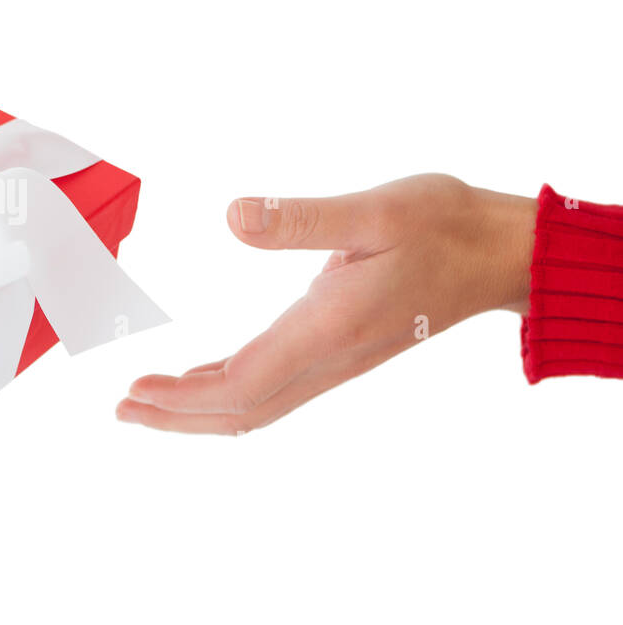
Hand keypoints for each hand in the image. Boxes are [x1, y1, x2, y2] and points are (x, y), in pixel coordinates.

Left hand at [118, 174, 536, 434]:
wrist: (501, 254)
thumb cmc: (443, 226)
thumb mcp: (375, 209)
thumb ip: (301, 218)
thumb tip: (232, 216)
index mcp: (330, 328)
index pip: (242, 382)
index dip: (183, 396)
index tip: (135, 390)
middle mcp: (330, 356)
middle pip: (241, 411)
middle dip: (176, 416)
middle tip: (122, 409)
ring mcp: (337, 360)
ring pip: (258, 406)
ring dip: (199, 411)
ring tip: (149, 403)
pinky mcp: (342, 351)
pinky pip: (276, 388)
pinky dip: (231, 392)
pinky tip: (207, 380)